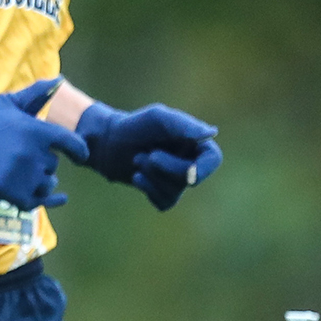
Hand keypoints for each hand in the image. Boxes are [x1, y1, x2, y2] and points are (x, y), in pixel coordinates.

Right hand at [0, 78, 88, 210]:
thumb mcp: (9, 102)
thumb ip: (36, 94)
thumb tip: (58, 80)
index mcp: (38, 132)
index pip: (73, 144)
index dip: (79, 151)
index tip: (80, 155)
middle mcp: (35, 156)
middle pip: (52, 164)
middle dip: (44, 162)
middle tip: (27, 159)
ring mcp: (23, 177)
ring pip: (46, 183)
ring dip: (42, 180)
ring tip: (33, 177)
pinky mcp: (12, 195)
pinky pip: (38, 202)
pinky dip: (50, 201)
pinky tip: (57, 198)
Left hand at [72, 101, 221, 210]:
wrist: (107, 142)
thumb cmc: (134, 126)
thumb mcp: (157, 118)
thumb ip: (183, 124)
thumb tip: (211, 133)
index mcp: (195, 143)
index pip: (213, 160)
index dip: (203, 169)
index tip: (189, 172)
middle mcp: (190, 162)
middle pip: (191, 177)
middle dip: (167, 168)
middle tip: (148, 155)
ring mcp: (176, 180)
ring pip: (175, 191)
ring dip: (152, 175)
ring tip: (138, 158)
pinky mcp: (162, 193)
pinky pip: (164, 202)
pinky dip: (148, 189)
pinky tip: (137, 176)